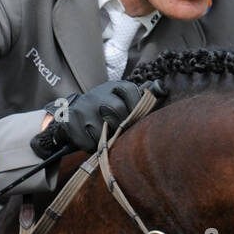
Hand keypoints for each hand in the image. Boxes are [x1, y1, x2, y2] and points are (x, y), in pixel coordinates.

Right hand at [30, 79, 165, 158]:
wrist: (72, 112)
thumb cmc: (105, 109)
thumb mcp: (121, 98)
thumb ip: (140, 97)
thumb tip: (162, 89)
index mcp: (114, 86)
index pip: (130, 91)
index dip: (136, 107)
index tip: (136, 119)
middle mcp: (97, 94)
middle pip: (117, 110)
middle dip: (121, 125)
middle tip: (120, 133)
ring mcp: (83, 108)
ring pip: (101, 130)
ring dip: (105, 139)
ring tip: (105, 138)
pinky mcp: (71, 122)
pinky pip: (87, 142)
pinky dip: (91, 146)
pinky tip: (91, 141)